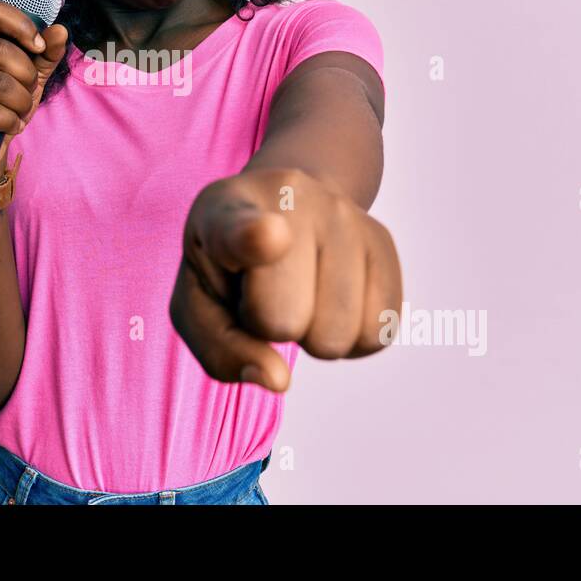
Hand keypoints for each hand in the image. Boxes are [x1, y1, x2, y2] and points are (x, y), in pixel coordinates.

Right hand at [0, 0, 69, 178]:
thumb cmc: (1, 105)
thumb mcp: (29, 77)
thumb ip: (45, 54)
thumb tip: (59, 31)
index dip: (23, 27)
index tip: (38, 48)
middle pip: (1, 50)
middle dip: (27, 77)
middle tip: (27, 93)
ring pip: (0, 84)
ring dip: (20, 103)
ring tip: (17, 112)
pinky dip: (8, 122)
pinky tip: (6, 126)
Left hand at [169, 167, 401, 391]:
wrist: (278, 208)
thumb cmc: (227, 267)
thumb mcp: (198, 306)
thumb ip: (222, 351)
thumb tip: (278, 380)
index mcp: (225, 212)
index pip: (243, 229)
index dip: (255, 238)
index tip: (270, 236)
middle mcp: (291, 200)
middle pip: (286, 321)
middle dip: (271, 328)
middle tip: (263, 292)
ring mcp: (343, 214)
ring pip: (338, 334)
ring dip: (314, 334)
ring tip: (297, 290)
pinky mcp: (382, 241)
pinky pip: (378, 333)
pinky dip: (352, 338)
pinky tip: (330, 300)